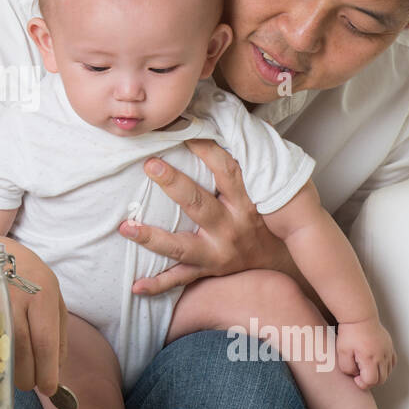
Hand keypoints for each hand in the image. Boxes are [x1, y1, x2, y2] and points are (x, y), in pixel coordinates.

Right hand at [0, 235, 67, 395]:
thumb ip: (59, 332)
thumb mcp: (54, 297)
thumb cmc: (29, 277)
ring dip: (8, 369)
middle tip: (28, 384)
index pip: (46, 341)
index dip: (47, 371)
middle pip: (22, 347)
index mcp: (43, 294)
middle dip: (27, 375)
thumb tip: (57, 368)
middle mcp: (17, 295)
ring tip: (13, 376)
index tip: (49, 388)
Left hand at [121, 139, 283, 294]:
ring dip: (152, 238)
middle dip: (174, 184)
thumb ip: (246, 164)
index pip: (226, 170)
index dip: (206, 149)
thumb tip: (234, 122)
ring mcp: (217, 253)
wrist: (282, 266)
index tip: (184, 129)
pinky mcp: (207, 271)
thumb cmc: (267, 221)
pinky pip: (180, 280)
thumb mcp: (265, 191)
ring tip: (126, 228)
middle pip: (199, 204)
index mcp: (245, 202)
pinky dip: (158, 285)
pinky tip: (136, 286)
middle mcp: (231, 227)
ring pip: (181, 246)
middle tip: (150, 165)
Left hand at [333, 317, 395, 389]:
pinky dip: (385, 367)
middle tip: (359, 374)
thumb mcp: (342, 351)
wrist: (359, 316)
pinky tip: (374, 363)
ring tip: (365, 367)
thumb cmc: (350, 332)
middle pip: (381, 379)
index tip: (354, 377)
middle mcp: (382, 356)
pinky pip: (392, 363)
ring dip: (377, 374)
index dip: (362, 383)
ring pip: (388, 372)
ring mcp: (388, 351)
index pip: (371, 381)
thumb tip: (354, 374)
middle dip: (369, 381)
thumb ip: (347, 368)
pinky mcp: (390, 347)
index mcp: (370, 358)